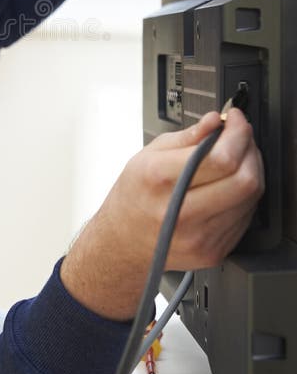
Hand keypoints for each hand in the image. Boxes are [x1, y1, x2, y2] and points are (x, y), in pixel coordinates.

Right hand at [60, 109, 263, 319]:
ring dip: (252, 170)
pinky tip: (229, 185)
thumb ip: (186, 137)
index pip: (220, 158)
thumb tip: (215, 121)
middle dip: (250, 150)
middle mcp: (180, 212)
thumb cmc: (133, 196)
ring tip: (235, 160)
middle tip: (240, 138)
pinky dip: (245, 195)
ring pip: (251, 198)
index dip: (238, 134)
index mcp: (159, 179)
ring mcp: (199, 237)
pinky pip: (246, 217)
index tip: (236, 120)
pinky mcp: (213, 253)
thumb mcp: (147, 155)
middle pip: (243, 180)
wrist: (123, 242)